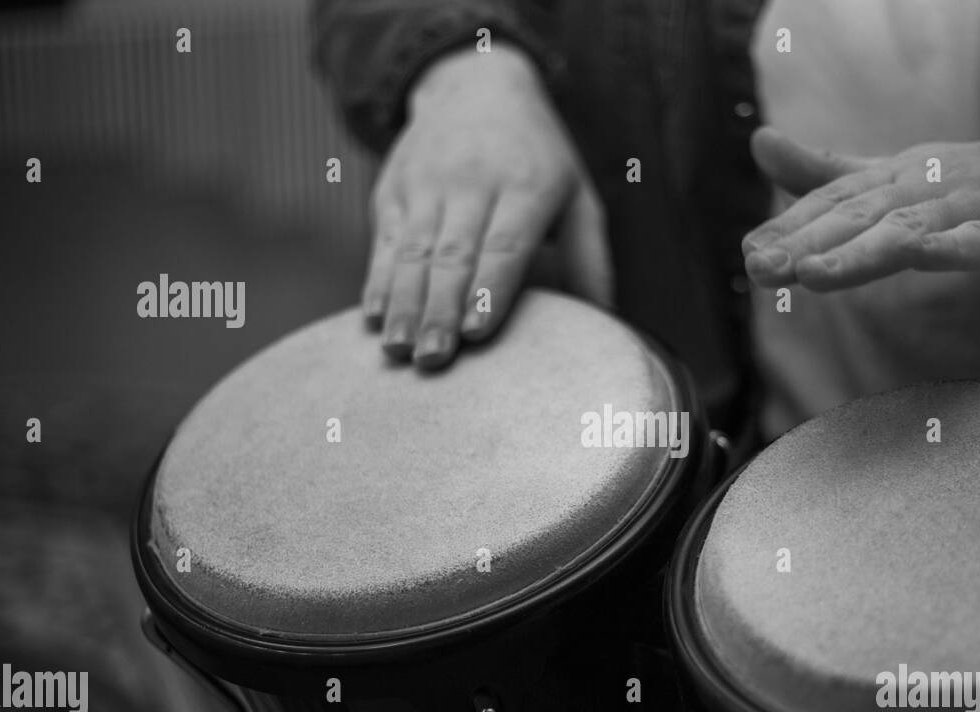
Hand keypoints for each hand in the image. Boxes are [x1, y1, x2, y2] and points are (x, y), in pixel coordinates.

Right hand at [364, 45, 612, 369]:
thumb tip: (606, 323)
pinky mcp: (394, 189)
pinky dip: (377, 281)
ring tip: (396, 348)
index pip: (505, 243)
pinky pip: (384, 242)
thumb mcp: (577, 195)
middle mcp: (473, 182)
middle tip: (434, 359)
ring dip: (403, 304)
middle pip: (454, 255)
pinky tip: (373, 318)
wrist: (474, 85)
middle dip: (441, 310)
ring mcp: (427, 184)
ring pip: (412, 251)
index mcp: (527, 186)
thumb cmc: (539, 159)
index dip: (490, 288)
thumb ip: (589, 258)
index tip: (477, 333)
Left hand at [742, 126, 979, 290]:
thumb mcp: (901, 177)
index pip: (835, 202)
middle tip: (760, 267)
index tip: (749, 254)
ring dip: (861, 251)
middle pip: (862, 214)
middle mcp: (931, 183)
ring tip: (814, 274)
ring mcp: (978, 204)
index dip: (790, 226)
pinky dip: (955, 248)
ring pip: (912, 228)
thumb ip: (831, 171)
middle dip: (808, 240)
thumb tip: (759, 143)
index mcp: (899, 175)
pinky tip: (923, 257)